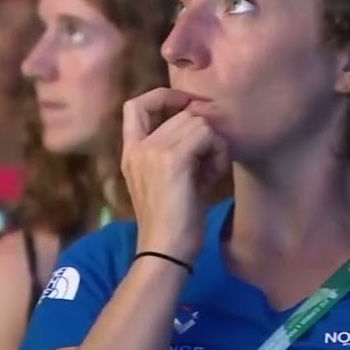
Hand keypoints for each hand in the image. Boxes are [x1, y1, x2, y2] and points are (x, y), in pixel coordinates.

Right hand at [121, 88, 228, 261]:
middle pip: (182, 115)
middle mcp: (138, 148)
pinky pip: (207, 135)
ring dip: (214, 145)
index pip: (134, 105)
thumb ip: (176, 154)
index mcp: (130, 153)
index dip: (163, 96)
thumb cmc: (171, 225)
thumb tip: (204, 128)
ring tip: (210, 173)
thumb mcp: (167, 182)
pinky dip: (218, 152)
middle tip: (208, 166)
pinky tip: (213, 176)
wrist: (165, 252)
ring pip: (198, 123)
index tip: (187, 105)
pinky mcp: (173, 159)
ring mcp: (153, 151)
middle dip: (204, 134)